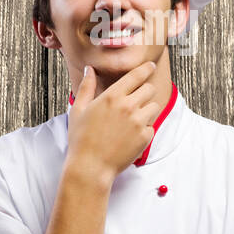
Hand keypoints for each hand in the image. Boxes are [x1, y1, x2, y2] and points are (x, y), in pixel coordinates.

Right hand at [66, 60, 160, 181]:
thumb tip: (89, 69)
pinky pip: (152, 126)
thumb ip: (86, 87)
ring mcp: (138, 122)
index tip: (150, 66)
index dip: (145, 69)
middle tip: (137, 99)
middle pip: (150, 89)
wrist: (90, 167)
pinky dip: (145, 129)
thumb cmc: (81, 139)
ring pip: (154, 106)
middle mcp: (128, 106)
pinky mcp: (145, 137)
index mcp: (112, 97)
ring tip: (133, 119)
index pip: (136, 75)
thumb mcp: (78, 110)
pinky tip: (131, 135)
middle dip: (145, 91)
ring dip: (147, 110)